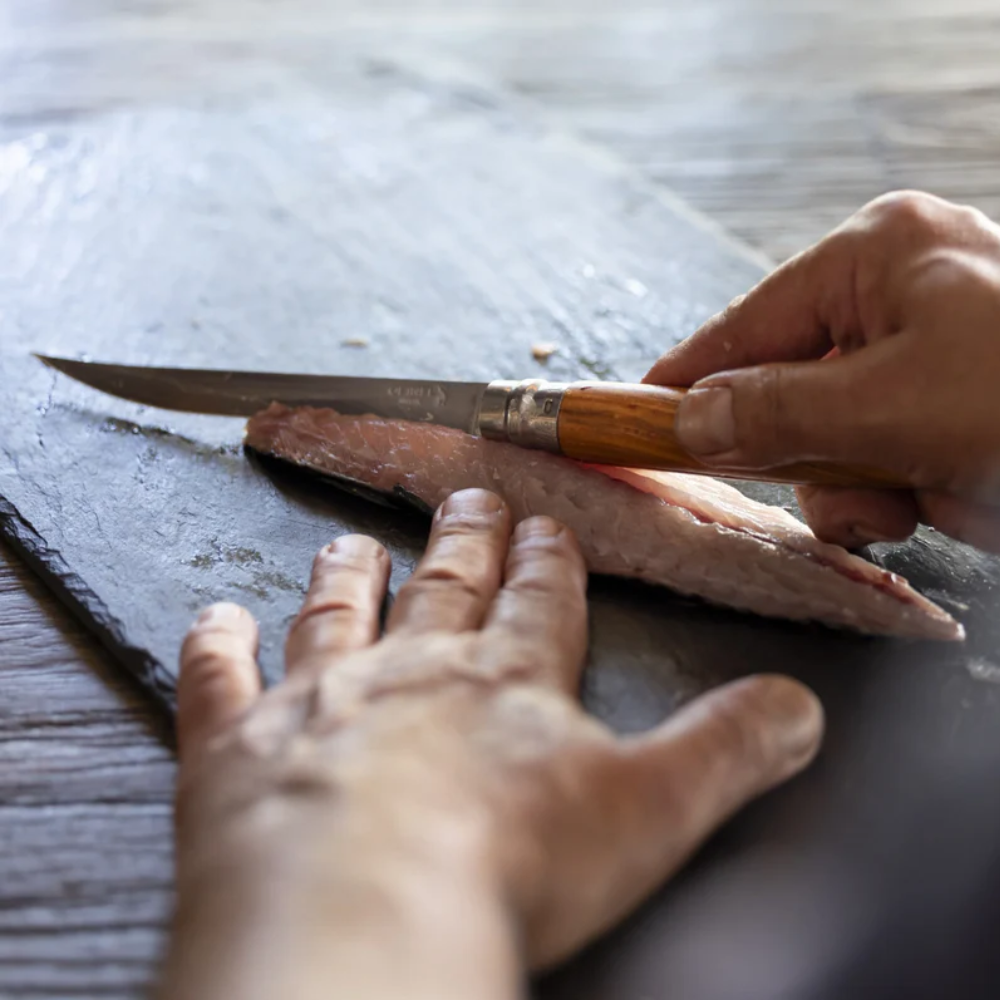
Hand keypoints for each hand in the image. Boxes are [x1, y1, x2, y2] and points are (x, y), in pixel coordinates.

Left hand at [159, 489, 822, 999]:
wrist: (364, 914)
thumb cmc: (508, 863)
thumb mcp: (654, 809)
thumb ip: (729, 748)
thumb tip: (800, 709)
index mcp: (506, 681)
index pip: (538, 601)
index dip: (547, 561)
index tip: (544, 525)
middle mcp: (411, 669)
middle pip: (444, 586)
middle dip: (463, 540)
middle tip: (467, 498)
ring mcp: (318, 699)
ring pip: (336, 611)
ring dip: (348, 574)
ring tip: (354, 541)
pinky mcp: (235, 748)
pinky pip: (217, 679)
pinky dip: (214, 646)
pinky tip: (216, 619)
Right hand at [645, 191, 999, 551]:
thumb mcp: (901, 406)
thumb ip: (779, 412)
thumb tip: (690, 420)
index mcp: (879, 257)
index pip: (746, 323)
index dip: (684, 377)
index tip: (629, 417)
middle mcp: (893, 299)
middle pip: (777, 386)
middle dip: (788, 448)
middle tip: (814, 477)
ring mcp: (917, 363)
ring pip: (815, 438)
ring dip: (840, 484)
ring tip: (896, 498)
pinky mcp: (936, 420)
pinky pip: (862, 465)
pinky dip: (875, 500)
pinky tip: (915, 508)